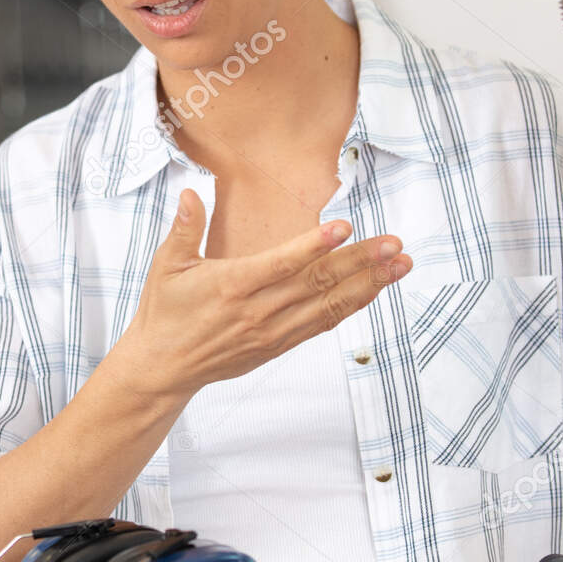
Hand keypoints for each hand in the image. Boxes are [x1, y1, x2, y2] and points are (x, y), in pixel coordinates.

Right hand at [115, 187, 412, 396]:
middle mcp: (258, 311)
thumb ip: (185, 229)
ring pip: (328, 306)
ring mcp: (271, 331)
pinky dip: (350, 307)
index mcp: (232, 286)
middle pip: (317, 283)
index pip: (281, 263)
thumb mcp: (166, 267)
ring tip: (399, 265)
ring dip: (367, 285)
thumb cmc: (164, 313)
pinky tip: (373, 291)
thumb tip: (190, 193)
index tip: (344, 227)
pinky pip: (321, 325)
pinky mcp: (277, 345)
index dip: (314, 245)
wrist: (163, 368)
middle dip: (361, 262)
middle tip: (394, 243)